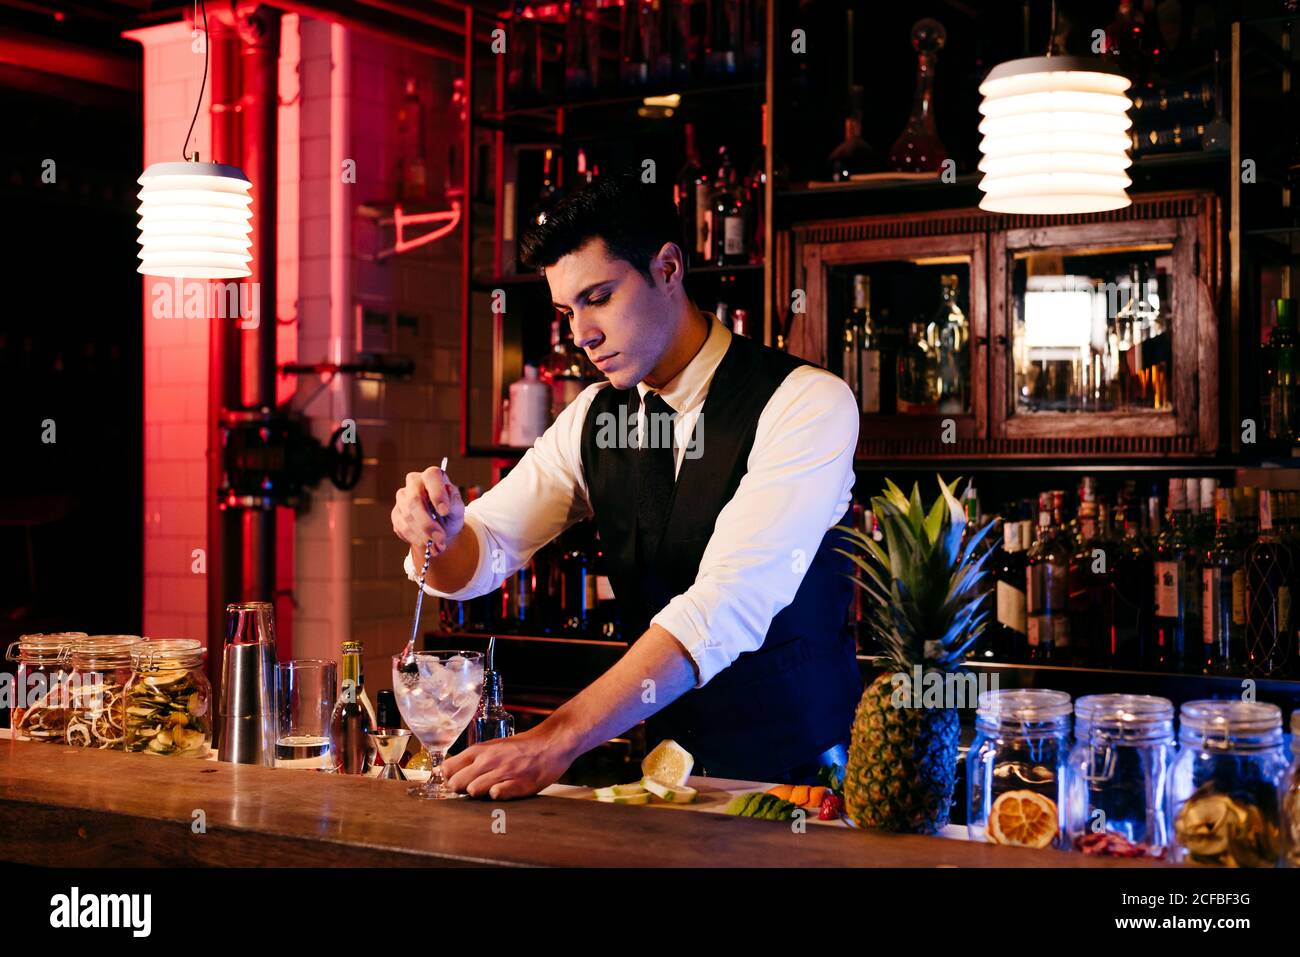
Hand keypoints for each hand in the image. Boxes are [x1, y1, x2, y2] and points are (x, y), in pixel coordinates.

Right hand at [392, 465, 464, 554]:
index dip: (437, 494)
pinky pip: (402, 527)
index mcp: (432, 476)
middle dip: (427, 523)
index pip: (431, 476)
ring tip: (438, 546)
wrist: (440, 527)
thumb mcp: (458, 509)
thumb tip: (448, 502)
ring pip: (407, 517)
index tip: (445, 511)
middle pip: (414, 501)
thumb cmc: (450, 513)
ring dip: (423, 535)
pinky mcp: (396, 513)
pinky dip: (415, 538)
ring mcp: (402, 498)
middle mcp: (414, 482)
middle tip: (440, 539)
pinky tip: (426, 543)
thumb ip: (455, 504)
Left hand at [442, 724, 577, 799]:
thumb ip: (472, 759)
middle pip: (456, 783)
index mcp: (480, 750)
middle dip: (459, 790)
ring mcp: (502, 772)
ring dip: (477, 794)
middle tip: (471, 788)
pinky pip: (496, 795)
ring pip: (473, 790)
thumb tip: (446, 771)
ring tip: (488, 789)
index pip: (449, 768)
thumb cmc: (521, 747)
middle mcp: (488, 760)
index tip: (454, 781)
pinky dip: (496, 796)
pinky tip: (502, 791)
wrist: (550, 744)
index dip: (449, 778)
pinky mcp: (517, 784)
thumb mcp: (493, 746)